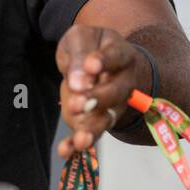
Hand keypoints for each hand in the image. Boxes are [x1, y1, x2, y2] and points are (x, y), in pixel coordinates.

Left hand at [55, 24, 148, 158]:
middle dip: (97, 100)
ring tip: (80, 140)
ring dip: (93, 130)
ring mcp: (114, 105)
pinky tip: (65, 151)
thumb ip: (80, 54)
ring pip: (106, 119)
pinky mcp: (98, 120)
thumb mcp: (80, 38)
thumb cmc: (89, 47)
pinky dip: (76, 144)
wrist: (96, 60)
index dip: (104, 61)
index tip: (91, 65)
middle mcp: (124, 83)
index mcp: (121, 54)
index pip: (116, 57)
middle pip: (115, 93)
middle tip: (77, 104)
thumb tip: (78, 81)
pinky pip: (89, 133)